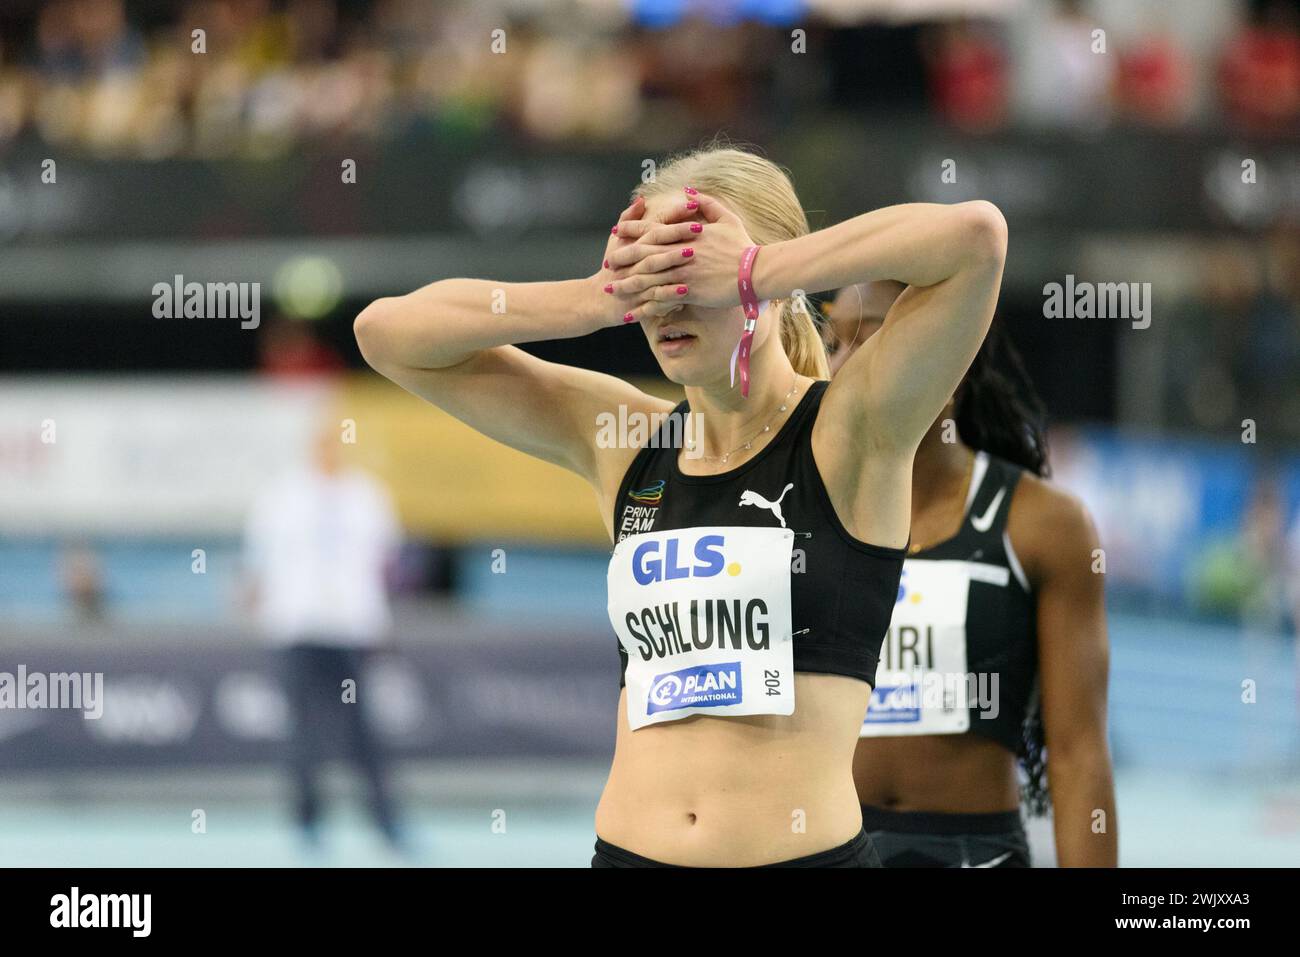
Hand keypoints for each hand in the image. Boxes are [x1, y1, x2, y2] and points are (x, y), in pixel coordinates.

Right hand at [587, 196, 688, 327]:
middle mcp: (633, 264)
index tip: (692, 205)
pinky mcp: (637, 304)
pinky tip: (685, 293)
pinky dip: (668, 297)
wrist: (599, 299)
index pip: (654, 227)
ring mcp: (634, 285)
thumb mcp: (616, 241)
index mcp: (632, 246)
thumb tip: (641, 199)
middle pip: (655, 247)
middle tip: (698, 228)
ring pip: (655, 274)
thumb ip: (629, 219)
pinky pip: (654, 301)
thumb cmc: (614, 267)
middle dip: (676, 237)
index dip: (673, 215)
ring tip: (693, 258)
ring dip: (673, 265)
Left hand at [606, 188, 754, 312]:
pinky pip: (662, 299)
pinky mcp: (690, 291)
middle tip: (607, 263)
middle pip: (645, 254)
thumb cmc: (743, 245)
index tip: (616, 229)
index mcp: (687, 234)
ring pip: (649, 278)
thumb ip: (705, 203)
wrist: (757, 271)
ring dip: (629, 285)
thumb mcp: (727, 218)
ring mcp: (684, 272)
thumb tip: (687, 191)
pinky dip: (645, 307)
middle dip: (624, 258)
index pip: (653, 229)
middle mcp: (682, 252)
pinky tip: (633, 313)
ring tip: (612, 289)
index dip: (633, 230)